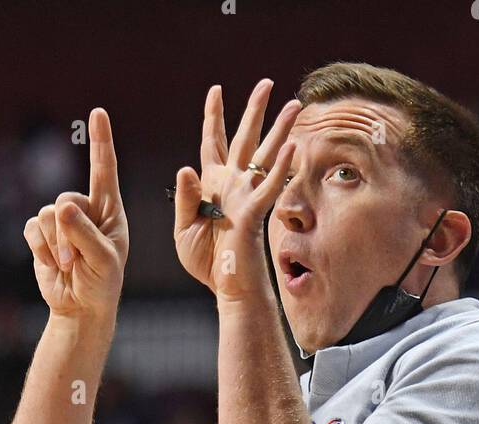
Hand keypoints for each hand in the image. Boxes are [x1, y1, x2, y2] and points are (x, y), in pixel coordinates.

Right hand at [24, 107, 128, 320]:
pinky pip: (32, 228)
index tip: (98, 113)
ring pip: (47, 215)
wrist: (81, 308)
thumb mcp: (103, 260)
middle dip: (67, 231)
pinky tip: (53, 265)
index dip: (100, 141)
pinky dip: (41, 249)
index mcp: (109, 210)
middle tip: (75, 260)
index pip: (104, 169)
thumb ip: (84, 233)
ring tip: (68, 265)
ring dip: (55, 244)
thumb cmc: (102, 284)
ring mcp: (62, 222)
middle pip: (65, 198)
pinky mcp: (42, 235)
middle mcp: (85, 210)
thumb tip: (61, 208)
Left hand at [173, 79, 300, 301]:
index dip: (214, 116)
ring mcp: (246, 196)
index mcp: (212, 184)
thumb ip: (185, 198)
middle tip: (266, 83)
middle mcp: (232, 184)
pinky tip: (292, 147)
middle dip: (255, 110)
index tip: (216, 90)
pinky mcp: (255, 213)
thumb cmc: (206, 261)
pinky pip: (269, 186)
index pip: (212, 141)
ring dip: (280, 129)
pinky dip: (281, 167)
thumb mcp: (184, 228)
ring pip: (265, 155)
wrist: (225, 286)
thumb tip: (186, 168)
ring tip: (294, 104)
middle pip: (245, 138)